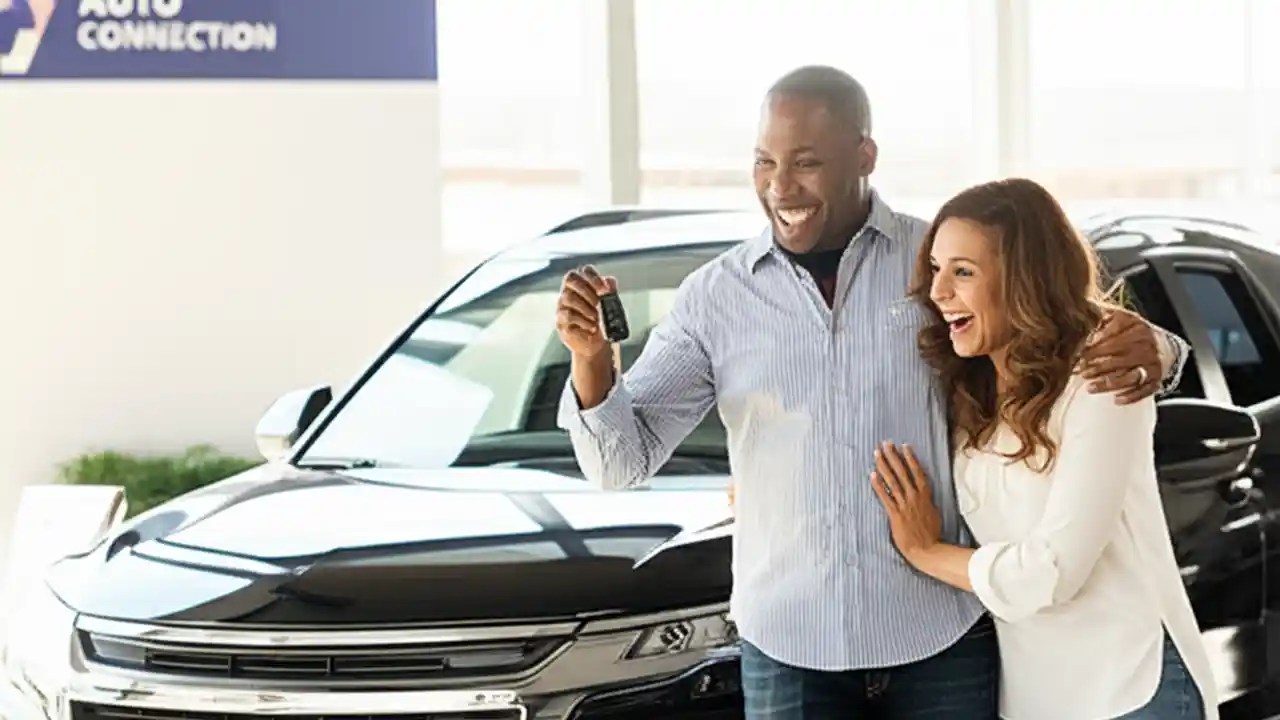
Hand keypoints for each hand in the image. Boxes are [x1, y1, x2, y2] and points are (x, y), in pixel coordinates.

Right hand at [556, 265, 616, 358]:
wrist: (596, 344)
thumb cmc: (602, 321)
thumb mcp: (610, 305)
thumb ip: (610, 291)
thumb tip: (609, 281)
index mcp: (582, 285)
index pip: (583, 271)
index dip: (593, 277)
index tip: (604, 289)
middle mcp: (568, 292)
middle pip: (571, 280)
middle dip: (587, 290)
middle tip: (599, 303)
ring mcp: (562, 306)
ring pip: (568, 297)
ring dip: (586, 307)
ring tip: (597, 317)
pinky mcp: (560, 321)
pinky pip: (568, 315)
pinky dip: (583, 321)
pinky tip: (592, 327)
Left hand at [870, 442, 941, 564]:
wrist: (927, 549)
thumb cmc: (931, 533)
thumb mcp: (933, 513)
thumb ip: (927, 501)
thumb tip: (924, 495)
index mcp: (925, 496)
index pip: (917, 472)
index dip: (910, 458)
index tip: (904, 446)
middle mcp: (914, 497)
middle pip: (902, 472)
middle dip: (893, 456)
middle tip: (886, 443)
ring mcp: (905, 505)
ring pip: (892, 481)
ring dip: (884, 466)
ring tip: (877, 454)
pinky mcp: (895, 514)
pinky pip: (885, 497)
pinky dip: (878, 486)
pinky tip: (872, 475)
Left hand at [1079, 308, 1162, 403]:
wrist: (1159, 344)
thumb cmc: (1131, 331)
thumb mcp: (1118, 317)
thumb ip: (1101, 318)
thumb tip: (1082, 322)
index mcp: (1137, 328)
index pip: (1112, 340)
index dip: (1094, 349)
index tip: (1079, 355)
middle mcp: (1147, 346)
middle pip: (1119, 359)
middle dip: (1097, 367)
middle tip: (1081, 372)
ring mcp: (1153, 364)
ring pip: (1130, 377)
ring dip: (1109, 383)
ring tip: (1090, 387)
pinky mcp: (1156, 379)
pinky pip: (1145, 390)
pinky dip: (1131, 396)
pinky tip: (1116, 399)